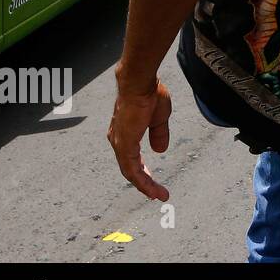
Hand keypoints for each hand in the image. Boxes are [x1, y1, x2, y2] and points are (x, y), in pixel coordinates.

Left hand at [109, 78, 172, 201]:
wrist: (140, 84)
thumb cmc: (149, 94)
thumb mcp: (159, 118)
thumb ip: (159, 134)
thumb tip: (160, 149)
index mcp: (126, 133)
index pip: (133, 159)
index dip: (144, 171)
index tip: (154, 182)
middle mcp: (119, 141)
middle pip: (130, 169)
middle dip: (144, 182)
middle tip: (156, 194)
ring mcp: (120, 144)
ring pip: (131, 172)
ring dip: (145, 185)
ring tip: (158, 195)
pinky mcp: (124, 146)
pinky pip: (131, 169)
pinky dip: (142, 181)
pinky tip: (151, 188)